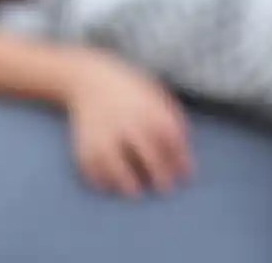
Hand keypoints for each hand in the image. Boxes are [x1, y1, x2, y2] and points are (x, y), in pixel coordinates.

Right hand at [66, 48, 193, 197]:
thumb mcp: (155, 94)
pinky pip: (92, 168)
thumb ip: (172, 118)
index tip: (187, 175)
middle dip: (160, 175)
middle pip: (148, 155)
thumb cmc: (130, 91)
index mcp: (148, 110)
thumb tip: (186, 146)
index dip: (181, 159)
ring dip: (126, 183)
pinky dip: (101, 180)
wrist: (89, 79)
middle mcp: (127, 123)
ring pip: (116, 166)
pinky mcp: (84, 144)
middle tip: (166, 188)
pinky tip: (110, 185)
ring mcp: (103, 135)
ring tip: (135, 192)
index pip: (170, 140)